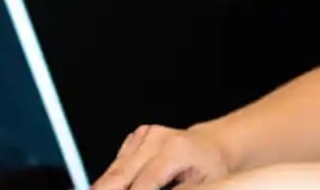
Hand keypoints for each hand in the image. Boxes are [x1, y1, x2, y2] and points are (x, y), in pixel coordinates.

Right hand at [91, 124, 231, 189]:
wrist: (213, 144)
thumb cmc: (212, 167)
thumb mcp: (204, 186)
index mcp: (175, 151)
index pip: (141, 185)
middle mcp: (155, 138)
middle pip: (119, 175)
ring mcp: (144, 135)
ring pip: (114, 170)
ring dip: (107, 186)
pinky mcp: (137, 136)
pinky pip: (117, 162)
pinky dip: (115, 178)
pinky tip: (122, 185)